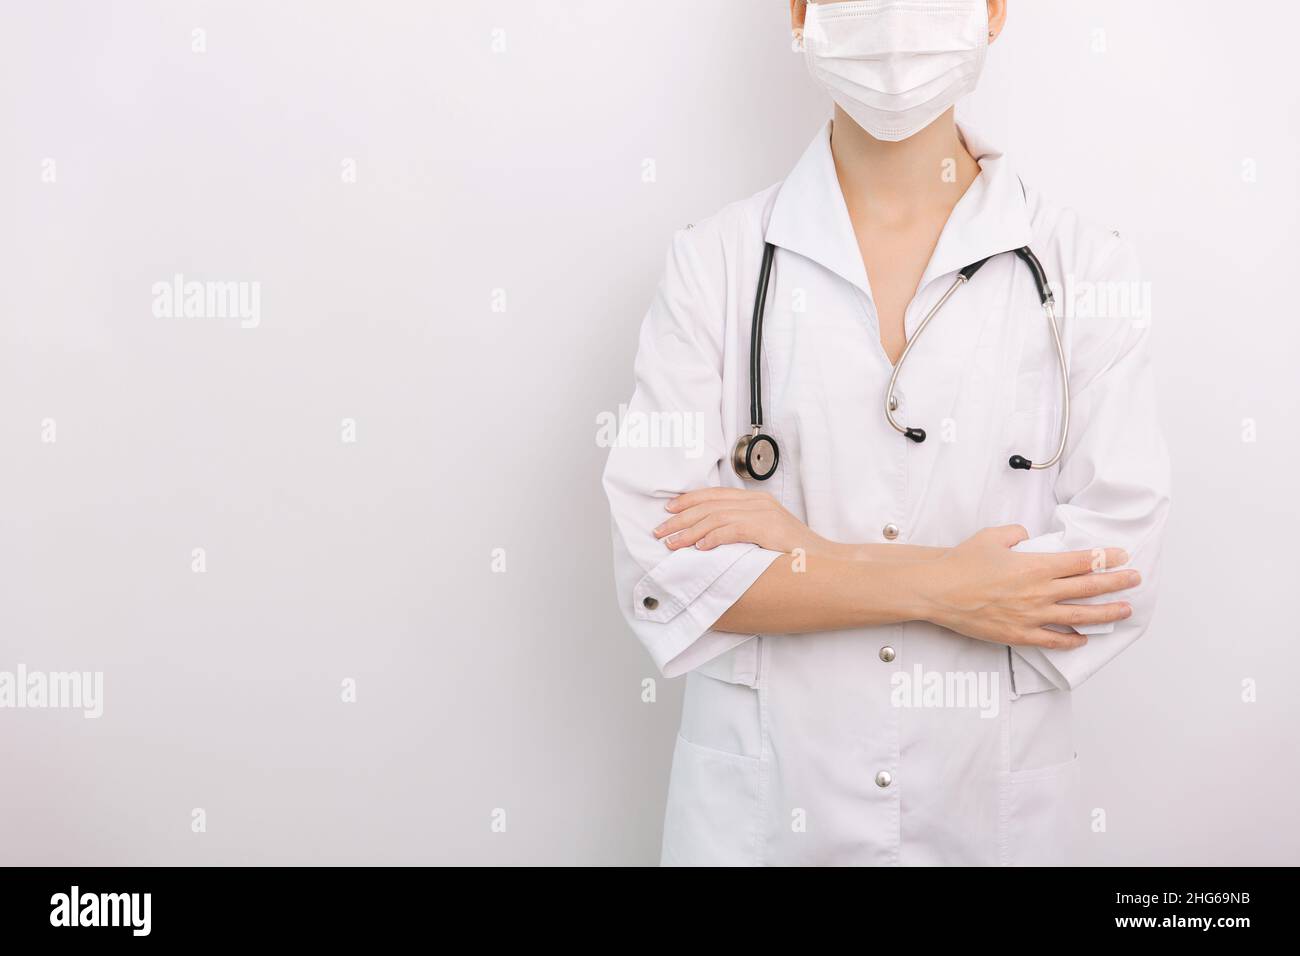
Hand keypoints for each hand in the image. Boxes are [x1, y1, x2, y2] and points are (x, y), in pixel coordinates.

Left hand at [655, 487, 835, 556]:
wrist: (830, 562)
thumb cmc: (797, 556)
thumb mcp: (765, 538)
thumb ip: (741, 533)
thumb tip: (709, 541)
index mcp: (756, 501)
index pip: (714, 496)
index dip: (688, 502)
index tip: (667, 512)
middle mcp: (758, 502)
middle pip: (710, 505)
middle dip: (680, 518)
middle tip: (660, 532)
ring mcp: (765, 514)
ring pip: (716, 517)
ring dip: (690, 531)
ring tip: (672, 543)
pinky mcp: (769, 528)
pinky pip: (734, 529)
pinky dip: (714, 538)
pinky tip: (700, 547)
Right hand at [922, 525, 1139, 649]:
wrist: (939, 591)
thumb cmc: (963, 563)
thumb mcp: (992, 536)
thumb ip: (1016, 533)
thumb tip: (1027, 536)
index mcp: (1036, 566)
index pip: (1082, 562)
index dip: (1106, 558)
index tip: (1122, 555)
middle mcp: (1040, 592)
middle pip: (1089, 588)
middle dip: (1116, 582)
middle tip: (1135, 579)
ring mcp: (1032, 616)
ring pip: (1079, 617)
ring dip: (1106, 613)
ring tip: (1124, 610)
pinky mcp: (1019, 634)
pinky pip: (1053, 640)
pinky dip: (1071, 641)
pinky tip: (1083, 639)